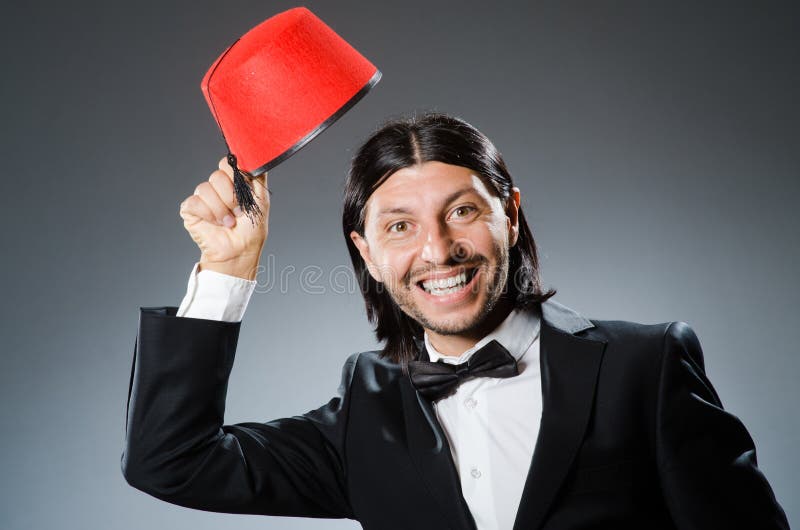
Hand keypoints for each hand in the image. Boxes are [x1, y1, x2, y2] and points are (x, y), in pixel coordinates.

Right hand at [179, 157, 268, 279]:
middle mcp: (216, 187)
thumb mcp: (262, 199)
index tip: (244, 191)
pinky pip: (195, 202)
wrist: (240, 251)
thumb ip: (258, 176)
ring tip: (228, 221)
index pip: (228, 162)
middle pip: (218, 174)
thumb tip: (255, 157)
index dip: (235, 174)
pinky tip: (215, 223)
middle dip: (231, 196)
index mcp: (232, 182)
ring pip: (206, 188)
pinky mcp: (190, 209)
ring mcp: (202, 198)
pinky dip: (208, 214)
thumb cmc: (251, 229)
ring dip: (221, 209)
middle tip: (238, 211)